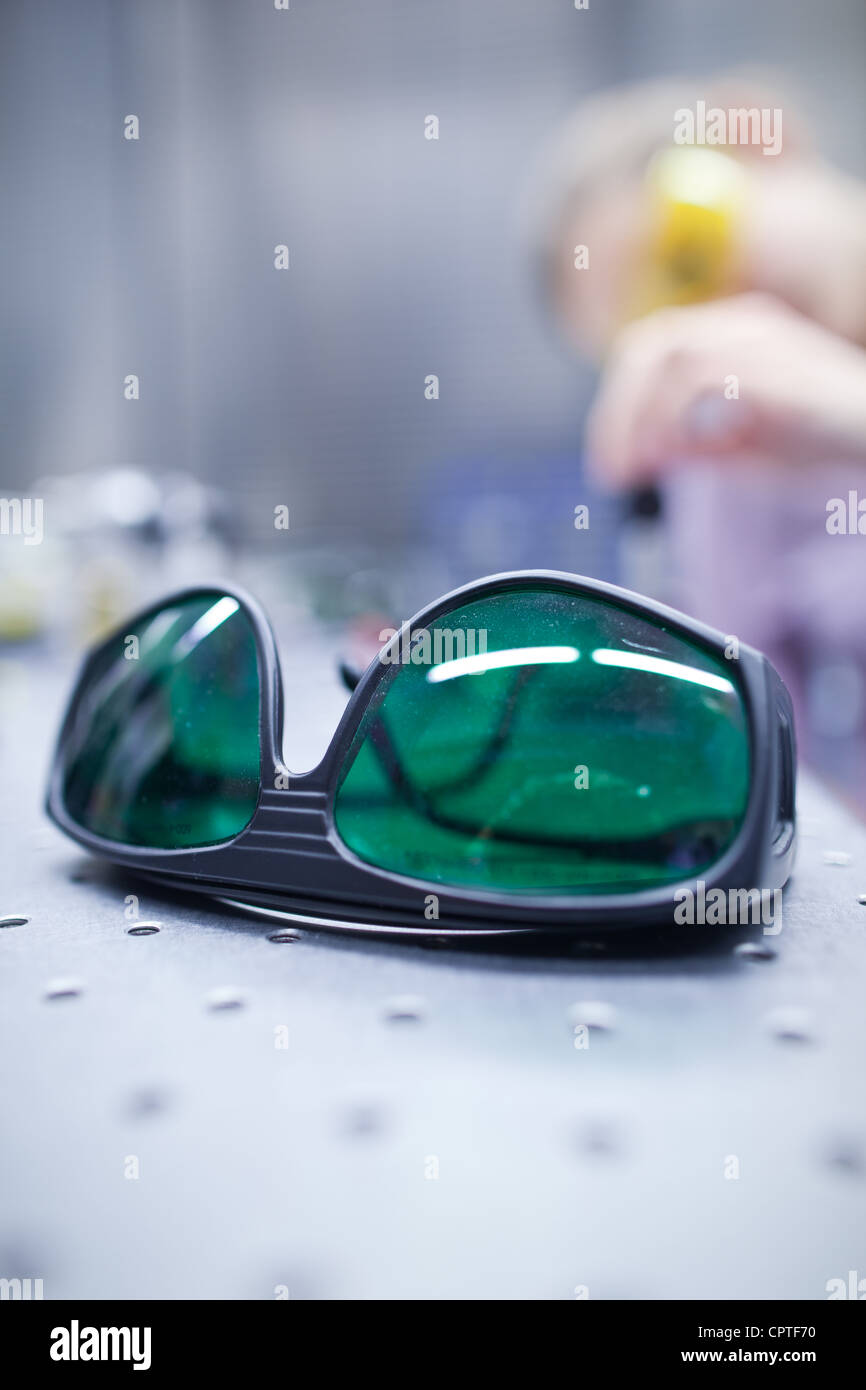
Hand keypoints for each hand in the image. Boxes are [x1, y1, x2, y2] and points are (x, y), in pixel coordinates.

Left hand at [586, 293, 865, 487]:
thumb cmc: (823, 441)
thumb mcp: (745, 446)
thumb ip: (697, 444)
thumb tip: (647, 455)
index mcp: (732, 336)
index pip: (651, 352)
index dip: (618, 405)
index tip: (612, 463)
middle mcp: (741, 326)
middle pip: (647, 345)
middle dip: (615, 411)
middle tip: (608, 472)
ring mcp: (758, 339)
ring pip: (666, 354)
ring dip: (636, 418)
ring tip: (634, 469)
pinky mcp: (770, 366)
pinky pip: (699, 378)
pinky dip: (670, 420)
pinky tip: (667, 460)